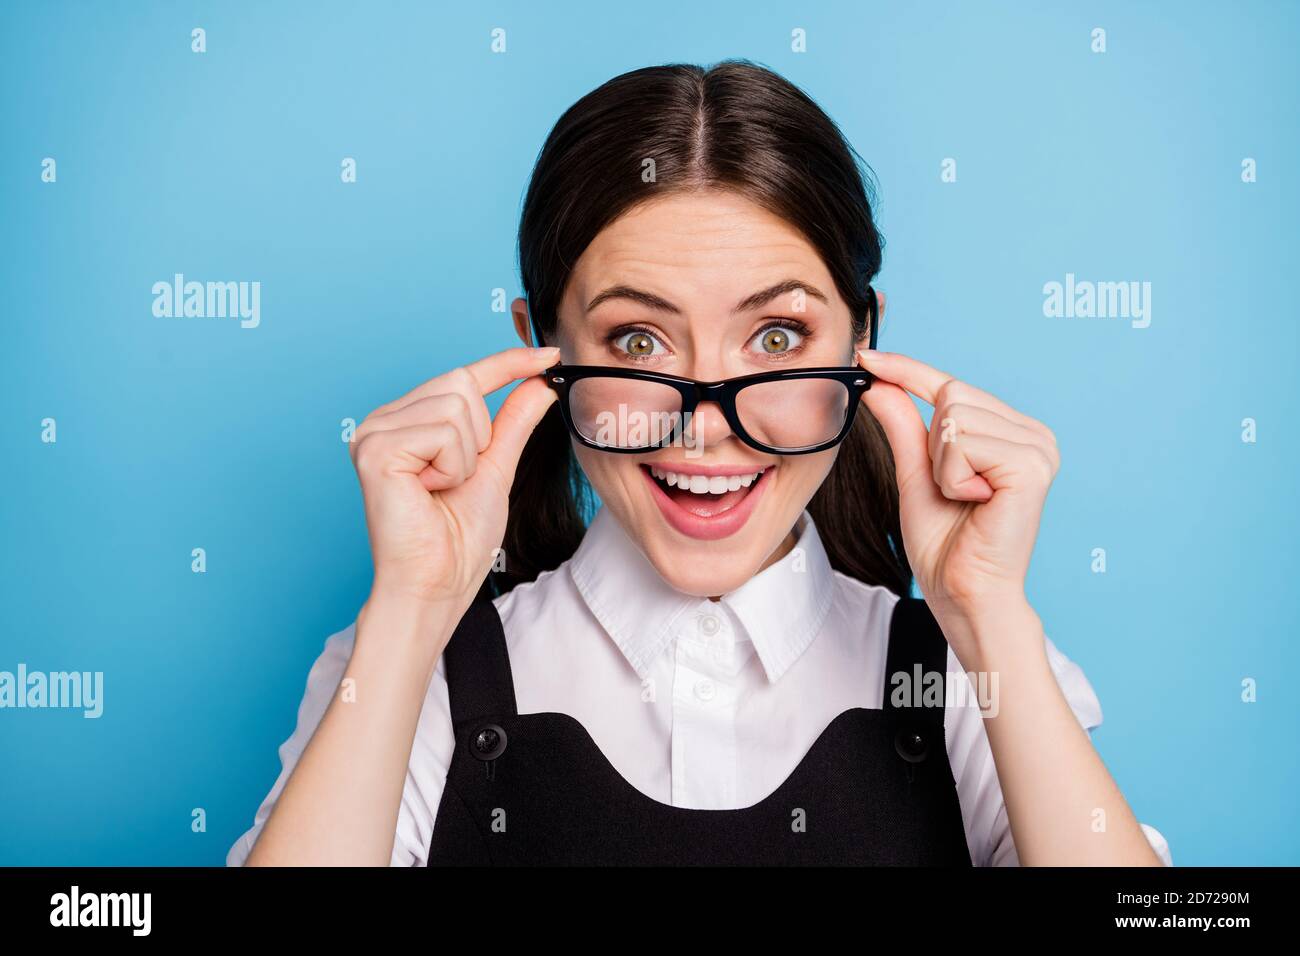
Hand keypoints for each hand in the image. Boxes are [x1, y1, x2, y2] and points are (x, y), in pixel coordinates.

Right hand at [350, 346, 559, 611]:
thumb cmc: (457, 541)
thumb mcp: (496, 468)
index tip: (550, 353)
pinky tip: (427, 492)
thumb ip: (513, 422)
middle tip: (456, 481)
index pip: (463, 377)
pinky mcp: (374, 449)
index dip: (508, 363)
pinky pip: (442, 432)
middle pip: (461, 384)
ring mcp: (374, 432)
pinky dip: (451, 468)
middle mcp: (384, 420)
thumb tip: (538, 382)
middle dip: (479, 437)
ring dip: (465, 458)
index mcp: (408, 422)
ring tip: (439, 490)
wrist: (437, 584)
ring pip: (456, 406)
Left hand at [858, 350, 1058, 658]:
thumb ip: (902, 426)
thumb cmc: (945, 545)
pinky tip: (977, 503)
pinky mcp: (1032, 464)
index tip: (867, 354)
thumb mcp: (914, 474)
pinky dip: (953, 476)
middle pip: (951, 394)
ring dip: (941, 466)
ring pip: (953, 417)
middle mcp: (1032, 433)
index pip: (951, 385)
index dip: (907, 369)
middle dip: (932, 446)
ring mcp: (1038, 446)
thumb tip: (879, 381)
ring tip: (966, 499)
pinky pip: (964, 442)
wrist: (962, 593)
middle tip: (953, 490)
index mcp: (1010, 432)